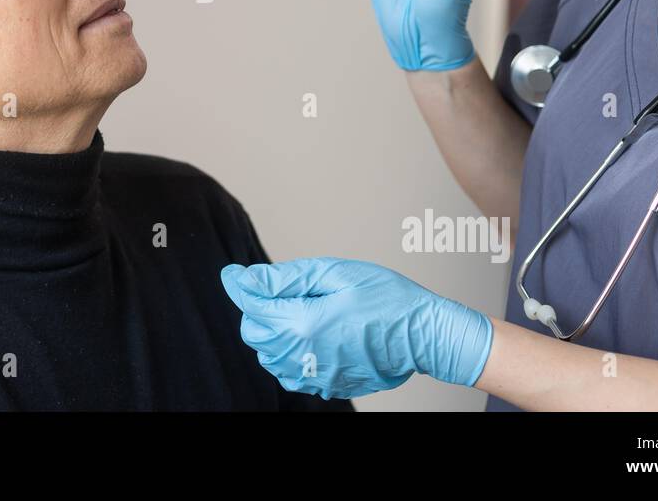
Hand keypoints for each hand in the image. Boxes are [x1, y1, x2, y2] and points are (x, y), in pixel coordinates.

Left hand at [220, 256, 492, 398]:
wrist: (424, 335)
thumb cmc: (387, 297)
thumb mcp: (335, 273)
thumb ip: (285, 278)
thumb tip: (244, 278)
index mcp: (304, 323)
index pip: (251, 305)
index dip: (239, 284)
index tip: (233, 272)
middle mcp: (303, 356)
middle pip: (254, 333)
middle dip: (259, 309)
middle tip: (284, 290)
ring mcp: (313, 376)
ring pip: (268, 354)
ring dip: (273, 331)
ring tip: (301, 310)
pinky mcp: (324, 386)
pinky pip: (288, 372)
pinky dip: (288, 352)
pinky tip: (310, 334)